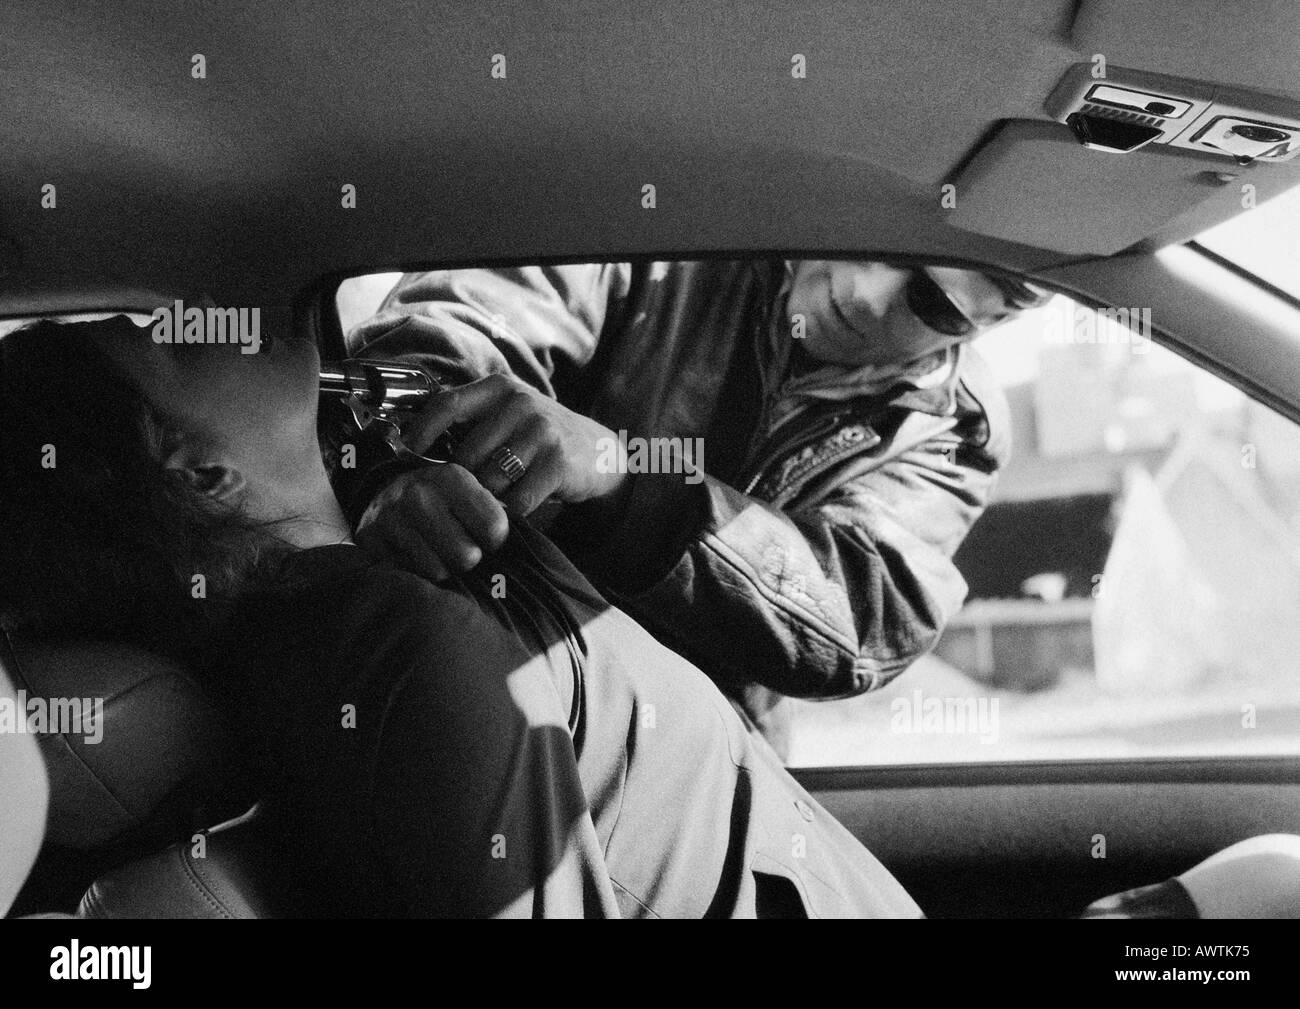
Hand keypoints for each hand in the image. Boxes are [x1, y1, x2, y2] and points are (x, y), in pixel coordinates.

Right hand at [353, 463, 508, 580]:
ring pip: (437, 571)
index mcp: (451, 478)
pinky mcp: (370, 540)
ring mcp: (391, 517)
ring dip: (443, 570)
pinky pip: (408, 576)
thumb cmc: (442, 501)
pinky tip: (416, 558)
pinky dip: (416, 573)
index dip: (496, 541)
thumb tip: (521, 548)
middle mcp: (418, 494)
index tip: (489, 539)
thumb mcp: (469, 494)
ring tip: (438, 555)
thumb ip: (495, 515)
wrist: (386, 492)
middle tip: (462, 552)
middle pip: (467, 556)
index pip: (494, 528)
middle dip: (468, 559)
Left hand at [401, 374, 628, 515]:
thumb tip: (410, 440)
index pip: (447, 404)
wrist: (600, 452)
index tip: (406, 452)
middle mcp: (520, 402)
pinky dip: (513, 510)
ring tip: (502, 494)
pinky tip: (521, 504)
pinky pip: (517, 500)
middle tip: (472, 491)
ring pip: (490, 480)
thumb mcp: (507, 414)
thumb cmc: (539, 438)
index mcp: (499, 387)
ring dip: (490, 497)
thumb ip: (469, 420)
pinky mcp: (558, 462)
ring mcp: (541, 431)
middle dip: (464, 480)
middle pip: (465, 455)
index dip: (421, 430)